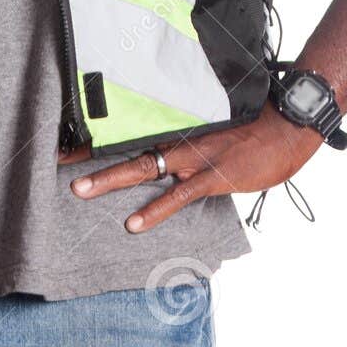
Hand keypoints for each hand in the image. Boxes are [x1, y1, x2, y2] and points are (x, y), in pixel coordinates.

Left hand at [60, 104, 317, 233]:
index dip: (99, 135)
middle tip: (58, 163)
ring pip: (143, 167)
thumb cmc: (255, 123)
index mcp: (177, 123)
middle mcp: (179, 136)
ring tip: (79, 190)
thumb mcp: (216, 122)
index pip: (130, 128)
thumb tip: (169, 146)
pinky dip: (155, 210)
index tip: (68, 140)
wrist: (288, 124)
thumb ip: (189, 133)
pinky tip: (134, 224)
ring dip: (110, 179)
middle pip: (125, 144)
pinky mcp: (212, 176)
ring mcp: (194, 156)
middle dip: (90, 155)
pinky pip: (178, 196)